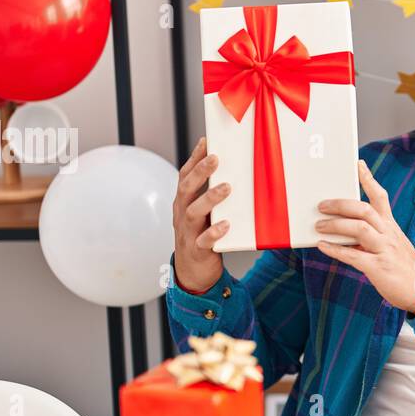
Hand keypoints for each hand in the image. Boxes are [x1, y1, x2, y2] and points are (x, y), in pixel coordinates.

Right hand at [172, 137, 228, 293]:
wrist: (193, 273)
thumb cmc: (202, 237)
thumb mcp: (204, 214)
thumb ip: (211, 195)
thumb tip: (231, 172)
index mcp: (183, 203)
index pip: (185, 176)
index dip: (194, 159)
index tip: (206, 142)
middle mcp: (182, 215)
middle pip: (187, 189)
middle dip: (200, 172)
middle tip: (216, 159)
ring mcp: (187, 233)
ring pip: (194, 213)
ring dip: (210, 198)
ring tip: (226, 188)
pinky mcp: (197, 251)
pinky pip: (203, 241)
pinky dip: (213, 232)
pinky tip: (225, 225)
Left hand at [316, 160, 414, 314]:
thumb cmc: (402, 267)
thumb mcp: (390, 245)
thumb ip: (370, 236)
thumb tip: (342, 230)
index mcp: (390, 226)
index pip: (380, 196)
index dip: (368, 179)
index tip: (358, 164)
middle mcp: (388, 234)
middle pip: (364, 210)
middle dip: (340, 204)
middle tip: (322, 205)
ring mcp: (384, 250)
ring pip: (359, 229)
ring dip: (335, 225)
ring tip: (319, 225)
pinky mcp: (378, 268)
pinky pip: (354, 256)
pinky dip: (335, 250)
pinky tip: (323, 246)